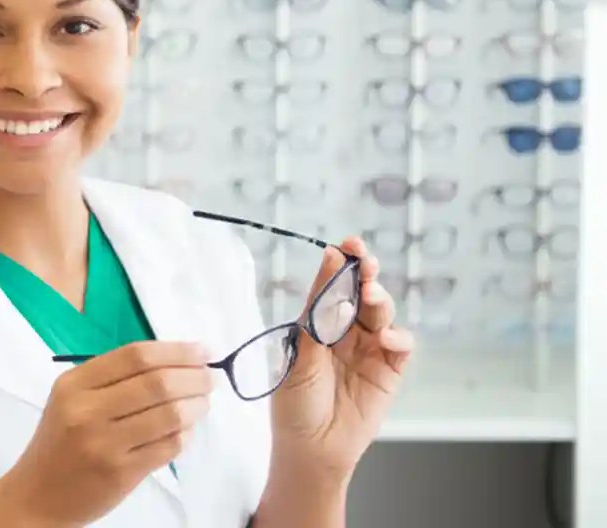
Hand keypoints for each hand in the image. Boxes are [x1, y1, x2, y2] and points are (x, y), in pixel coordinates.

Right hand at [0, 342, 213, 526]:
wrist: (37, 495)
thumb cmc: (59, 441)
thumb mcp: (70, 399)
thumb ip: (112, 379)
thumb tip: (174, 362)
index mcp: (74, 384)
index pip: (135, 356)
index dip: (176, 351)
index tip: (202, 351)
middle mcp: (87, 410)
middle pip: (157, 383)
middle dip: (194, 377)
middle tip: (210, 378)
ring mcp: (105, 444)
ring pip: (169, 415)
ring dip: (197, 405)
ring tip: (204, 402)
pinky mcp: (121, 473)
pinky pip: (168, 447)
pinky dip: (185, 435)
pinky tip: (186, 430)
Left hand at [270, 237, 414, 479]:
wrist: (311, 449)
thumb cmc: (295, 405)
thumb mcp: (299, 356)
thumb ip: (318, 316)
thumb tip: (329, 269)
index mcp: (317, 325)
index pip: (331, 288)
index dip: (340, 265)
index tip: (346, 246)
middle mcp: (345, 332)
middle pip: (360, 294)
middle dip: (364, 274)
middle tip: (364, 261)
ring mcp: (369, 350)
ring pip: (382, 314)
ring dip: (379, 300)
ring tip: (371, 295)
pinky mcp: (389, 371)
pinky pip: (401, 346)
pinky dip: (397, 338)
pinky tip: (386, 338)